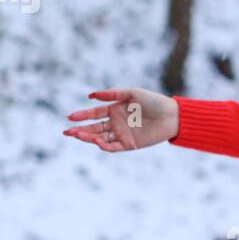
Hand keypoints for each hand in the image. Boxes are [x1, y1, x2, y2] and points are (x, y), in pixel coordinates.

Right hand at [62, 87, 179, 151]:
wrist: (171, 115)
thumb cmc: (153, 101)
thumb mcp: (131, 93)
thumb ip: (112, 94)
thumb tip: (91, 95)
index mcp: (115, 110)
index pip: (94, 114)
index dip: (82, 116)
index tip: (70, 117)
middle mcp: (116, 123)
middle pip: (94, 128)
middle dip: (80, 130)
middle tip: (67, 132)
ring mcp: (122, 134)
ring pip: (100, 138)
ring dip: (88, 137)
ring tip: (77, 135)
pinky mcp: (129, 144)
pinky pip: (112, 147)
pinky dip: (103, 145)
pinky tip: (95, 141)